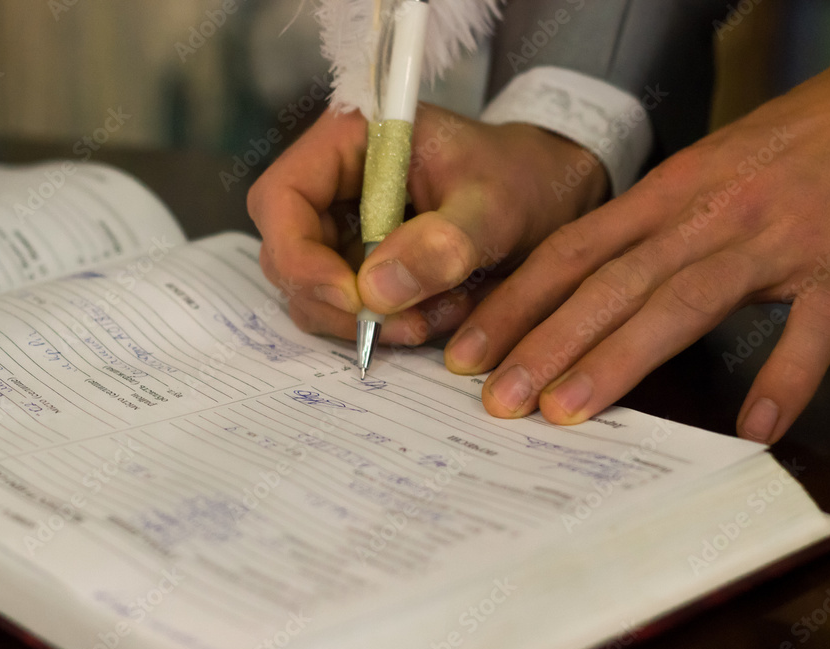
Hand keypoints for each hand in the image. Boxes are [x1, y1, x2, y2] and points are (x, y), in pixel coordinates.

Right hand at [248, 103, 607, 344]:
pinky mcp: (360, 265)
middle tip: (405, 326)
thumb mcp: (494, 207)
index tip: (352, 300)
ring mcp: (341, 229)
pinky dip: (392, 324)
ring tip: (439, 314)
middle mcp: (331, 185)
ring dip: (372, 320)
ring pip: (317, 294)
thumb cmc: (523, 180)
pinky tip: (439, 312)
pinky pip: (351, 311)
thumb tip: (374, 292)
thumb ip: (442, 245)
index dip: (299, 256)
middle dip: (341, 302)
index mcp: (347, 142)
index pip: (280, 199)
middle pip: (289, 256)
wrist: (549, 197)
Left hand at [445, 67, 829, 443]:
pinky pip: (812, 328)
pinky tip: (752, 427)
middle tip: (498, 400)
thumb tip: (565, 296)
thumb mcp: (689, 178)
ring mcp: (770, 242)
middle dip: (547, 343)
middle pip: (611, 284)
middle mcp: (704, 217)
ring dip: (620, 360)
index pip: (570, 253)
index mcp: (663, 195)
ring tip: (567, 410)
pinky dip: (784, 377)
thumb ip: (635, 233)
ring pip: (682, 303)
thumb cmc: (767, 153)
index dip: (513, 304)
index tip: (466, 353)